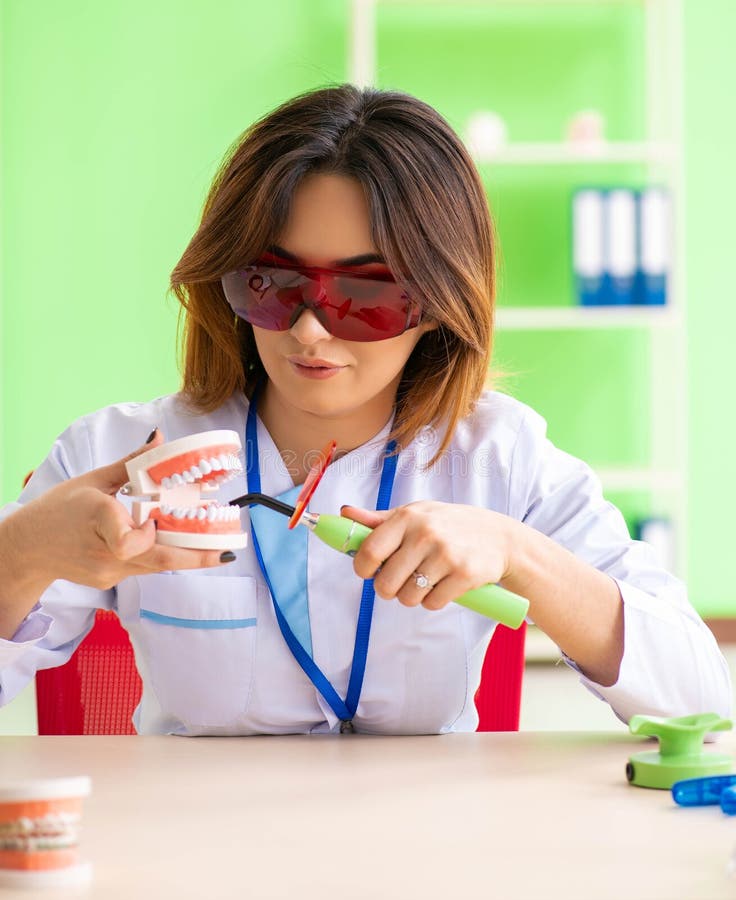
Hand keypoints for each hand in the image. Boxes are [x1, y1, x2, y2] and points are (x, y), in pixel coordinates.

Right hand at [7, 429, 233, 592]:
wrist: (29, 549)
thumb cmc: (59, 510)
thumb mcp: (94, 479)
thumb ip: (132, 462)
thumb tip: (161, 438)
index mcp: (97, 520)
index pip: (128, 540)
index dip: (147, 535)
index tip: (156, 522)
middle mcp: (105, 552)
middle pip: (157, 560)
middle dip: (197, 557)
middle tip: (227, 551)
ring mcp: (108, 572)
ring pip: (156, 565)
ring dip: (186, 555)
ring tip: (217, 547)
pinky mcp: (110, 582)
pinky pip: (144, 568)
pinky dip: (161, 554)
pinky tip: (174, 544)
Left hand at [341, 501, 512, 610]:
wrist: (500, 538)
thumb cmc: (449, 525)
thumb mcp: (416, 514)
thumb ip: (379, 519)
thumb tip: (344, 513)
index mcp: (407, 517)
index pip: (369, 552)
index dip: (363, 569)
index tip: (370, 572)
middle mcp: (425, 534)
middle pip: (385, 584)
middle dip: (388, 590)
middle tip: (401, 581)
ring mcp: (446, 555)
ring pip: (408, 598)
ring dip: (412, 597)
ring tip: (425, 581)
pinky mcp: (464, 576)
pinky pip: (432, 604)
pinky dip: (433, 601)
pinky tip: (443, 585)